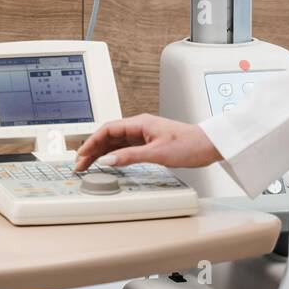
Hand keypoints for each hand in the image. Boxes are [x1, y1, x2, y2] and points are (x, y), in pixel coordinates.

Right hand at [73, 114, 220, 172]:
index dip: (92, 142)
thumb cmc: (189, 144)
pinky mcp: (149, 143)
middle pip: (108, 136)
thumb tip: (109, 160)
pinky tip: (108, 163)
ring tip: (89, 165)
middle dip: (92, 149)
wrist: (208, 145)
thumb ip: (131, 156)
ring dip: (101, 153)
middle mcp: (140, 126)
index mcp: (140, 123)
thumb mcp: (157, 153)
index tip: (82, 155)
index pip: (107, 129)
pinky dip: (113, 155)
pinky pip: (125, 148)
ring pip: (115, 142)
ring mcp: (144, 135)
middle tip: (80, 164)